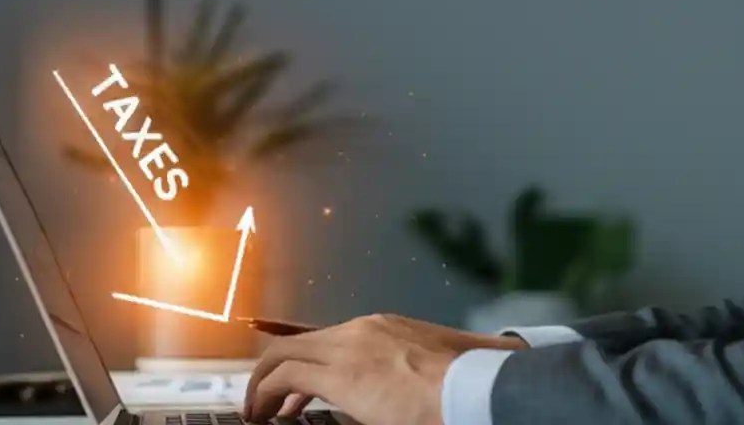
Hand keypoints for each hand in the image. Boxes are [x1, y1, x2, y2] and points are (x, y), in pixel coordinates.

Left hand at [242, 314, 526, 424]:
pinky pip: (284, 378)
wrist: (473, 389)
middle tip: (270, 407)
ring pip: (285, 355)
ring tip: (260, 413)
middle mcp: (363, 330)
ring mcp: (349, 347)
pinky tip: (264, 416)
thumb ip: (441, 362)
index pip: (332, 341)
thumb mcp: (450, 363)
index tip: (302, 396)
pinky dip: (265, 395)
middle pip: (300, 344)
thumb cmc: (468, 384)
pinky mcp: (339, 374)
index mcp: (387, 328)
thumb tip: (483, 358)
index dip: (310, 367)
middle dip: (277, 374)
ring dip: (265, 385)